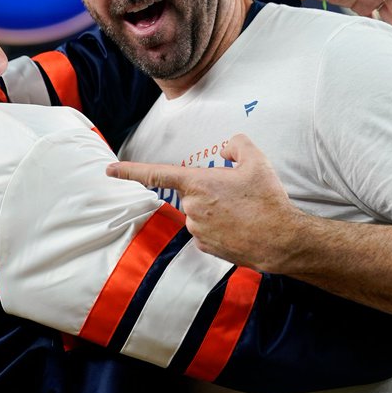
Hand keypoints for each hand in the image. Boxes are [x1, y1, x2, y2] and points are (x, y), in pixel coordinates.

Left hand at [106, 134, 299, 271]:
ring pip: (201, 213)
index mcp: (198, 183)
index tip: (109, 170)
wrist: (281, 240)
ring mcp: (197, 230)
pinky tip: (241, 228)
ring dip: (218, 211)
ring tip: (245, 213)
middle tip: (240, 196)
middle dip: (212, 192)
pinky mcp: (206, 247)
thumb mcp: (257, 160)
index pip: (156, 173)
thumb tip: (225, 149)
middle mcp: (191, 208)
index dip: (130, 171)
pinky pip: (208, 231)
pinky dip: (222, 227)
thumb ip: (237, 145)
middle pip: (194, 193)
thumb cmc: (267, 200)